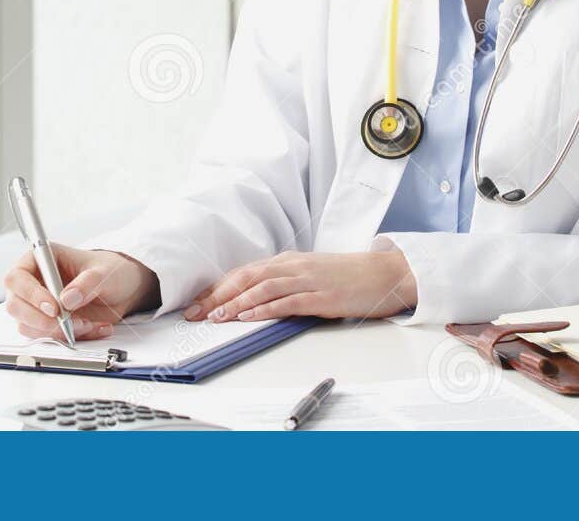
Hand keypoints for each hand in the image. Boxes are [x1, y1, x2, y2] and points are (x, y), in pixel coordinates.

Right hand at [2, 243, 159, 341]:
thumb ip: (87, 282)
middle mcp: (34, 283)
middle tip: (66, 322)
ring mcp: (38, 306)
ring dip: (58, 330)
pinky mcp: (48, 324)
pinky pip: (49, 338)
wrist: (121, 289)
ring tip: (89, 322)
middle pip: (15, 306)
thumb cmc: (109, 270)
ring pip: (28, 326)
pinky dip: (71, 337)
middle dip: (39, 319)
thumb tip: (67, 298)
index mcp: (41, 259)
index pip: (17, 277)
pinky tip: (94, 326)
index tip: (53, 308)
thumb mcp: (104, 272)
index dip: (30, 294)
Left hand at [182, 250, 417, 322]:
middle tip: (196, 312)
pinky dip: (265, 309)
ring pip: (263, 287)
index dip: (219, 287)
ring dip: (237, 303)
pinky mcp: (321, 297)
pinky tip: (250, 317)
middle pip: (247, 278)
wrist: (382, 275)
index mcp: (288, 261)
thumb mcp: (309, 274)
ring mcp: (307, 280)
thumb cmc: (346, 277)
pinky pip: (287, 302)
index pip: (245, 272)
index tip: (198, 302)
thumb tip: (253, 300)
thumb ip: (284, 283)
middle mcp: (294, 267)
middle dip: (218, 295)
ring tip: (217, 316)